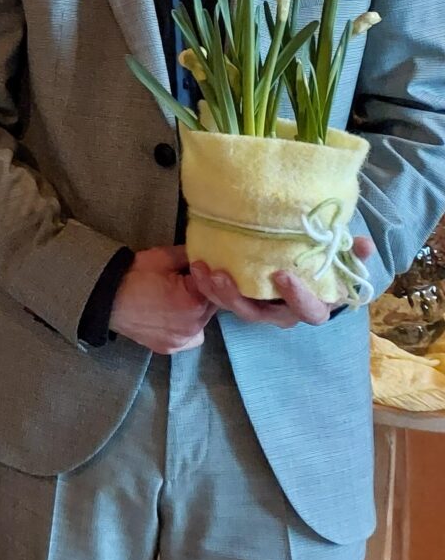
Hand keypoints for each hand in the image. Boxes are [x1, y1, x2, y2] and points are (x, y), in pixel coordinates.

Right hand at [107, 245, 216, 354]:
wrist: (104, 298)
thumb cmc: (132, 276)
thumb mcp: (163, 257)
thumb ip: (190, 254)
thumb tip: (206, 252)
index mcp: (195, 303)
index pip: (216, 289)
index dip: (205, 278)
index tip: (191, 272)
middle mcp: (193, 327)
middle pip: (210, 307)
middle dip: (201, 295)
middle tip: (180, 284)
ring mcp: (181, 340)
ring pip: (200, 323)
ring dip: (193, 312)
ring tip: (173, 300)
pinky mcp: (169, 348)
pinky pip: (186, 338)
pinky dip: (183, 328)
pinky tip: (169, 316)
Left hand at [187, 235, 375, 327]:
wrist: (307, 274)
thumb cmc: (326, 269)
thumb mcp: (341, 261)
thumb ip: (354, 254)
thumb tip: (364, 244)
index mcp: (313, 306)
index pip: (308, 311)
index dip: (296, 297)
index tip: (281, 274)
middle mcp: (284, 313)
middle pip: (260, 315)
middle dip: (238, 299)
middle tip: (222, 276)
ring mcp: (261, 309)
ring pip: (236, 308)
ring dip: (216, 292)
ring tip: (202, 270)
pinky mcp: (242, 300)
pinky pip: (222, 298)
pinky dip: (207, 285)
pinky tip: (195, 266)